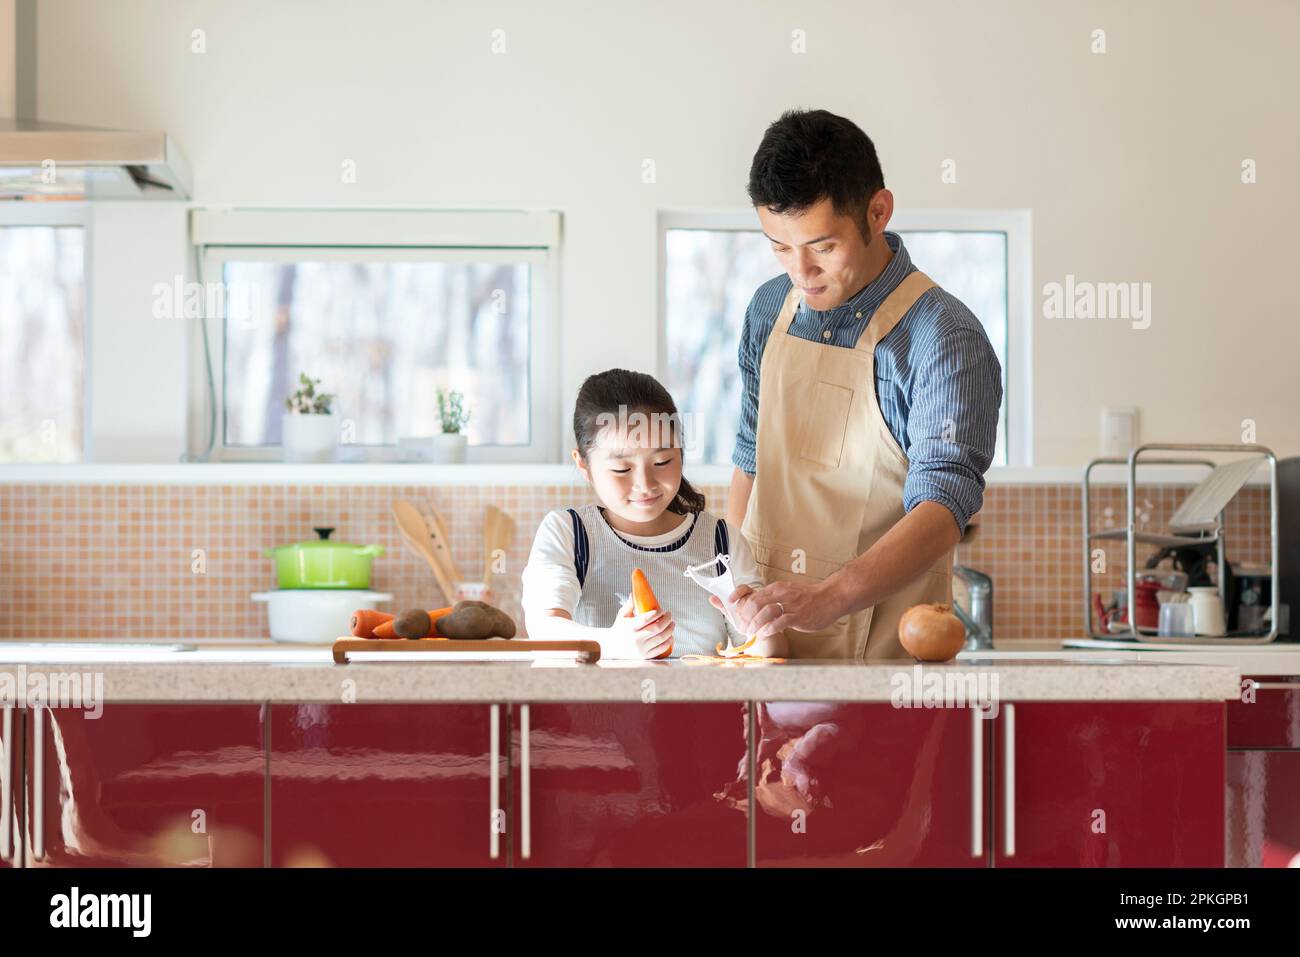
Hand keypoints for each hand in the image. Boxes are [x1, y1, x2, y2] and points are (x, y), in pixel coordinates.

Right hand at [608, 594, 673, 658]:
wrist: (613, 647)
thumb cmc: (619, 629)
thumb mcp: (622, 615)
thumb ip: (629, 604)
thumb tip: (634, 592)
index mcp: (630, 627)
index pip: (647, 618)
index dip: (657, 613)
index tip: (661, 610)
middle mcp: (636, 638)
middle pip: (657, 628)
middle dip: (667, 620)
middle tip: (669, 615)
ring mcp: (641, 648)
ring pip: (661, 638)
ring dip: (670, 630)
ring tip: (672, 624)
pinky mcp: (645, 656)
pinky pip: (661, 649)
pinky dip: (668, 642)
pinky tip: (670, 636)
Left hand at [722, 580, 842, 641]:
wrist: (829, 598)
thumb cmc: (806, 598)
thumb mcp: (785, 593)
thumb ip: (770, 599)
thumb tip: (752, 606)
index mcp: (775, 588)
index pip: (751, 593)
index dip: (739, 601)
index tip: (732, 608)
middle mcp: (781, 594)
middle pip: (754, 604)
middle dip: (745, 618)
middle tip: (743, 628)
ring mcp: (790, 604)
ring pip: (765, 612)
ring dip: (755, 624)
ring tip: (752, 632)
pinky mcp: (798, 616)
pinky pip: (779, 622)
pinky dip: (769, 629)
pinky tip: (764, 633)